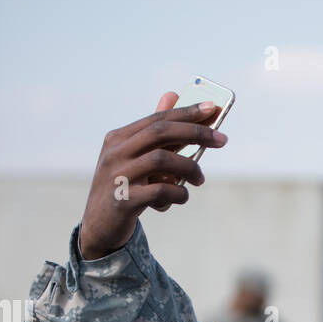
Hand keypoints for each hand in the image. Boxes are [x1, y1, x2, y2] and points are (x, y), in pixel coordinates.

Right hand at [78, 91, 227, 258]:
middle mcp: (115, 153)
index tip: (212, 109)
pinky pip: (159, 191)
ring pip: (161, 160)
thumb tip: (173, 95)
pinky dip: (178, 193)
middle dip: (195, 133)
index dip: (187, 112)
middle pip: (160, 133)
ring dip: (189, 168)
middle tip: (222, 140)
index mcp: (118, 138)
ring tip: (200, 180)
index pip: (157, 120)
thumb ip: (155, 132)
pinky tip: (181, 197)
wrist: (100, 227)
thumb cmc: (125, 187)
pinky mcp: (123, 200)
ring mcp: (117, 176)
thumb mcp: (136, 159)